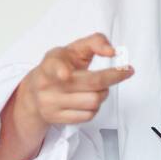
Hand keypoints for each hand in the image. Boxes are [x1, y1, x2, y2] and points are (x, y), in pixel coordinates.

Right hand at [19, 32, 133, 127]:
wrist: (34, 92)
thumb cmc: (61, 66)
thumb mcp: (74, 49)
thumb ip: (95, 42)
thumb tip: (112, 51)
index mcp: (51, 63)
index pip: (55, 66)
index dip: (60, 70)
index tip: (64, 74)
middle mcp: (48, 84)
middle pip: (92, 83)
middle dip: (114, 76)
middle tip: (125, 71)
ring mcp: (51, 103)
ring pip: (94, 101)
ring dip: (104, 93)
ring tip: (97, 88)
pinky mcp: (56, 118)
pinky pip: (88, 115)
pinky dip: (95, 107)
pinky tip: (88, 100)